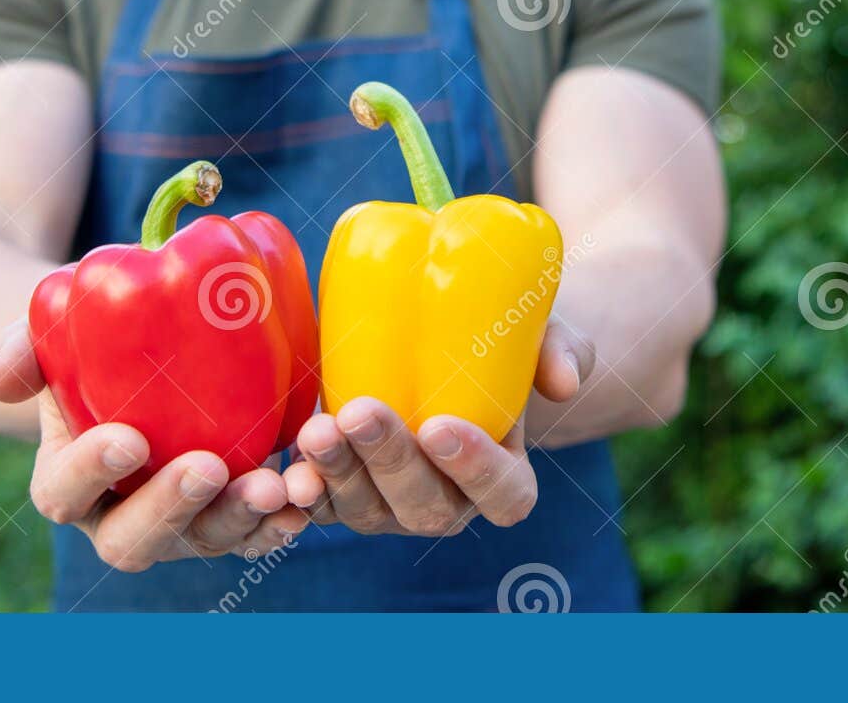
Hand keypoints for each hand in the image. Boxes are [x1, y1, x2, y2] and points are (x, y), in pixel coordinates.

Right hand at [0, 318, 307, 570]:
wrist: (144, 344)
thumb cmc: (89, 336)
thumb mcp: (50, 328)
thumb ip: (21, 345)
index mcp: (67, 479)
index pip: (64, 493)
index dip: (92, 472)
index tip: (128, 438)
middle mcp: (119, 515)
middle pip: (136, 539)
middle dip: (173, 508)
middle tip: (208, 466)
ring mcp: (180, 521)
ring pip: (204, 540)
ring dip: (239, 519)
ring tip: (276, 484)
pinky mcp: (230, 510)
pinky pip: (255, 531)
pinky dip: (280, 520)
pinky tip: (305, 496)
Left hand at [282, 318, 595, 536]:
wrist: (438, 348)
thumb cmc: (498, 346)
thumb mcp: (542, 337)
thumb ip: (563, 351)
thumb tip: (563, 381)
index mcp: (504, 479)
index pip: (503, 496)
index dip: (474, 470)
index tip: (440, 426)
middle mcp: (448, 504)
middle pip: (425, 506)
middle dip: (389, 462)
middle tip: (362, 412)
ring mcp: (391, 507)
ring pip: (365, 510)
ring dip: (339, 473)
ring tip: (317, 428)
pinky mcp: (342, 494)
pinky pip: (319, 508)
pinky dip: (301, 495)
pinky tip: (284, 470)